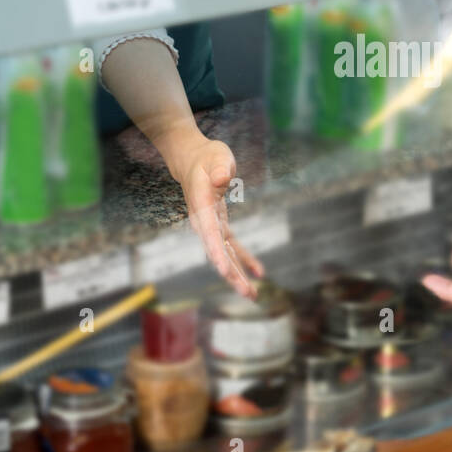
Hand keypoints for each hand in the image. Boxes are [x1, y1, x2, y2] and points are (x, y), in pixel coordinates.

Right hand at [170, 135, 264, 297]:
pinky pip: (233, 246)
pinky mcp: (219, 225)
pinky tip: (259, 272)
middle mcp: (204, 222)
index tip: (224, 271)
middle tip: (248, 294)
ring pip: (225, 255)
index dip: (217, 253)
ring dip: (238, 274)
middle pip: (217, 252)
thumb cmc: (207, 157)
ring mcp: (211, 226)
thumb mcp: (216, 156)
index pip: (209, 233)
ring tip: (253, 295)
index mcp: (202, 207)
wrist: (193, 160)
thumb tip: (222, 179)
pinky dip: (245, 258)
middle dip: (231, 274)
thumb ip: (219, 168)